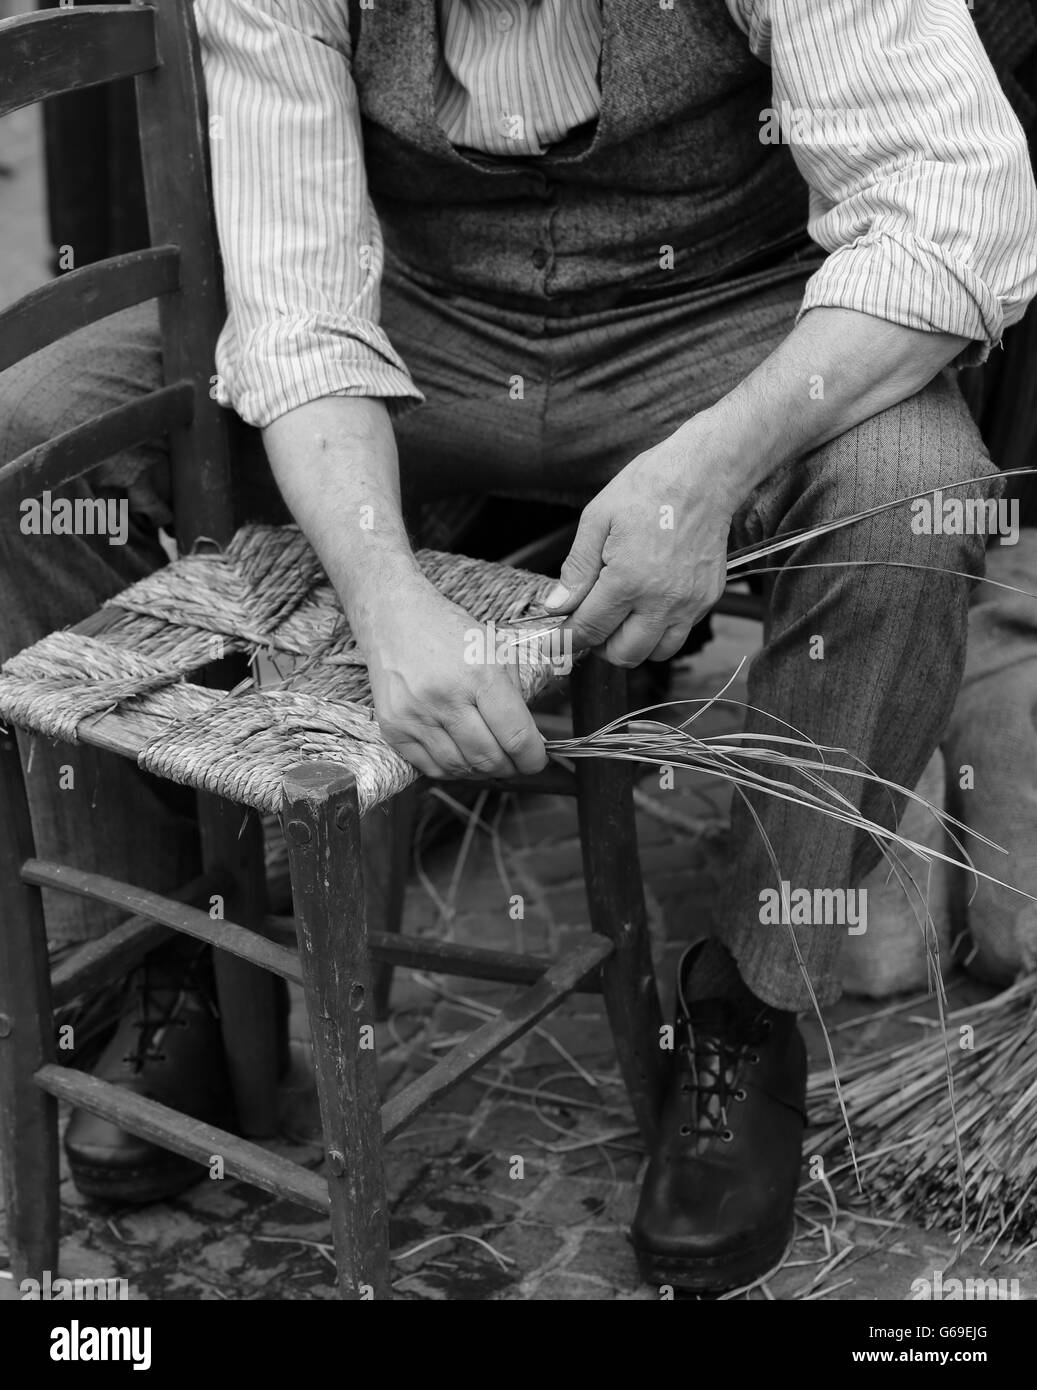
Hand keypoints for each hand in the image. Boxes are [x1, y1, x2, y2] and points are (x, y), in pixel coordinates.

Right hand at [359, 577, 547, 779]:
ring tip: (488, 758)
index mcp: (480, 675)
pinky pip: (431, 768)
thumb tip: (529, 740)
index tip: (536, 761)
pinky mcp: (393, 727)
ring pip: (460, 768)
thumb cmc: (448, 632)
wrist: (394, 618)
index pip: (516, 736)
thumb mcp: (495, 650)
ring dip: (480, 771)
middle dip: (510, 767)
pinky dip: (452, 769)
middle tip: (515, 762)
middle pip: (489, 758)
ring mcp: (416, 715)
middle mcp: (446, 698)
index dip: (532, 758)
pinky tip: (461, 755)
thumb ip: (515, 695)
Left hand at [544, 414, 738, 666]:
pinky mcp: (708, 598)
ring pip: (657, 652)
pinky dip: (661, 629)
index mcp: (628, 581)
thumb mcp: (597, 520)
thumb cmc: (650, 487)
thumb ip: (577, 569)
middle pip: (625, 654)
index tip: (560, 638)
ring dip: (634, 644)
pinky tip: (649, 602)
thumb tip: (557, 605)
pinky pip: (681, 632)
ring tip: (622, 618)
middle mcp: (662, 601)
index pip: (590, 630)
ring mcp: (689, 603)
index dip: (569, 638)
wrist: (704, 474)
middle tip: (592, 624)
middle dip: (602, 646)